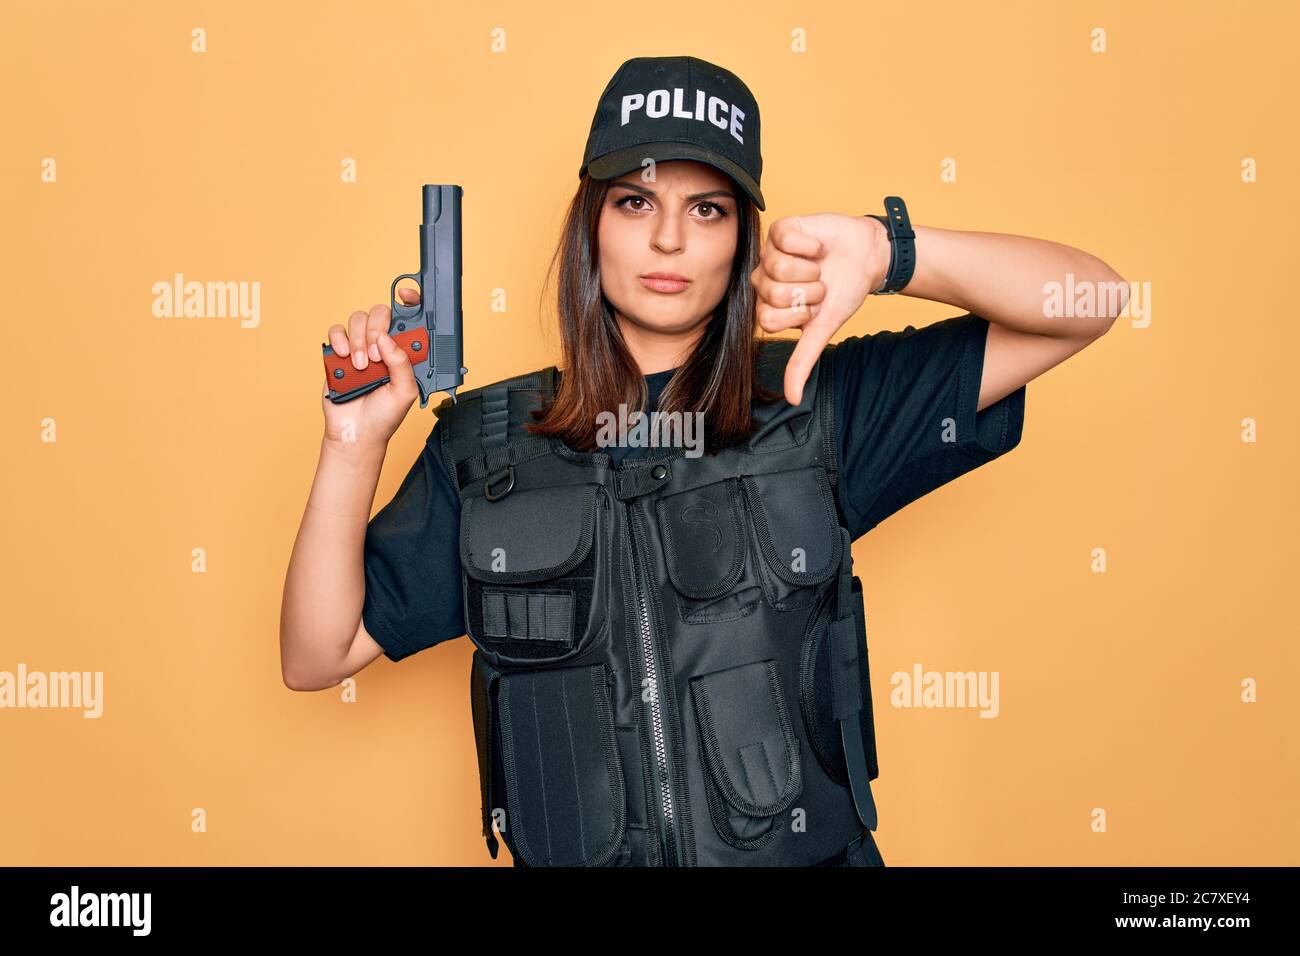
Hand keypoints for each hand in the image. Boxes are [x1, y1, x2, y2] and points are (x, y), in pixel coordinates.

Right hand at [320, 287, 421, 449]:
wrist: (356, 432)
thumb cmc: (385, 415)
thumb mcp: (405, 391)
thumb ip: (402, 363)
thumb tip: (385, 338)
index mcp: (404, 350)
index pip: (409, 318)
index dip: (410, 301)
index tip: (405, 295)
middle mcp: (382, 344)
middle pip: (380, 313)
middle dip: (377, 328)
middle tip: (376, 353)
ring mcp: (359, 346)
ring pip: (357, 319)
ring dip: (359, 340)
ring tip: (362, 366)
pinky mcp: (338, 352)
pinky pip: (336, 331)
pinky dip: (339, 341)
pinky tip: (345, 358)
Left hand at [749, 213, 889, 404]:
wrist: (867, 257)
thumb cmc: (843, 292)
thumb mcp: (822, 329)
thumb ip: (803, 361)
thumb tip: (793, 399)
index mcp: (769, 307)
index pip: (769, 321)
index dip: (799, 315)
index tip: (814, 309)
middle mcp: (764, 281)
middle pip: (773, 294)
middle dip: (809, 292)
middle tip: (820, 285)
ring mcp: (770, 254)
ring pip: (779, 267)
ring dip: (811, 269)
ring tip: (819, 265)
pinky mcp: (781, 229)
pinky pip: (785, 239)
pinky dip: (810, 245)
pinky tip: (818, 247)